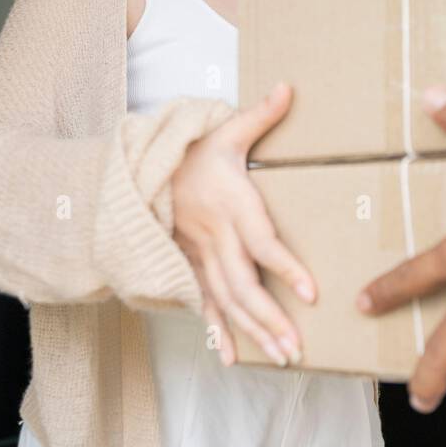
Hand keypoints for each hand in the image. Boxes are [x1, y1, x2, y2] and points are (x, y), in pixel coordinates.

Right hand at [171, 81, 314, 367]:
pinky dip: (217, 332)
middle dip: (271, 318)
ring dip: (253, 331)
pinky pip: (203, 304)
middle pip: (244, 285)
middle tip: (297, 347)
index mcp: (231, 205)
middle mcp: (216, 237)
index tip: (311, 292)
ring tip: (281, 357)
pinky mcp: (188, 266)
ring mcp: (199, 256)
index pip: (263, 243)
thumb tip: (289, 87)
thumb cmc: (189, 151)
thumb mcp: (224, 130)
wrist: (135, 171)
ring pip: (227, 301)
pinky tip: (234, 359)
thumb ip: (260, 115)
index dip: (286, 268)